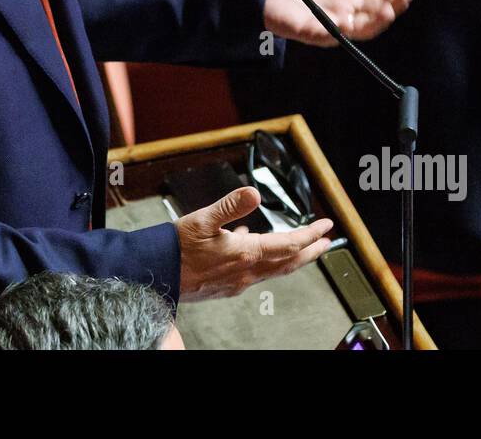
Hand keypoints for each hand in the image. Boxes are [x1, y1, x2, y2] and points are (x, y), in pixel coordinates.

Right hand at [177, 187, 334, 301]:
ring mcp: (236, 282)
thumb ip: (231, 205)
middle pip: (288, 263)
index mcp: (244, 254)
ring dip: (292, 258)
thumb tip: (254, 194)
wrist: (154, 276)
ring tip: (302, 248)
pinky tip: (254, 247)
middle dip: (310, 252)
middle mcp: (245, 272)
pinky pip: (255, 273)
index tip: (326, 227)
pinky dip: (266, 261)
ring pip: (274, 270)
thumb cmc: (175, 249)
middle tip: (326, 243)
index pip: (289, 245)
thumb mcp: (203, 218)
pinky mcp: (226, 286)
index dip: (310, 235)